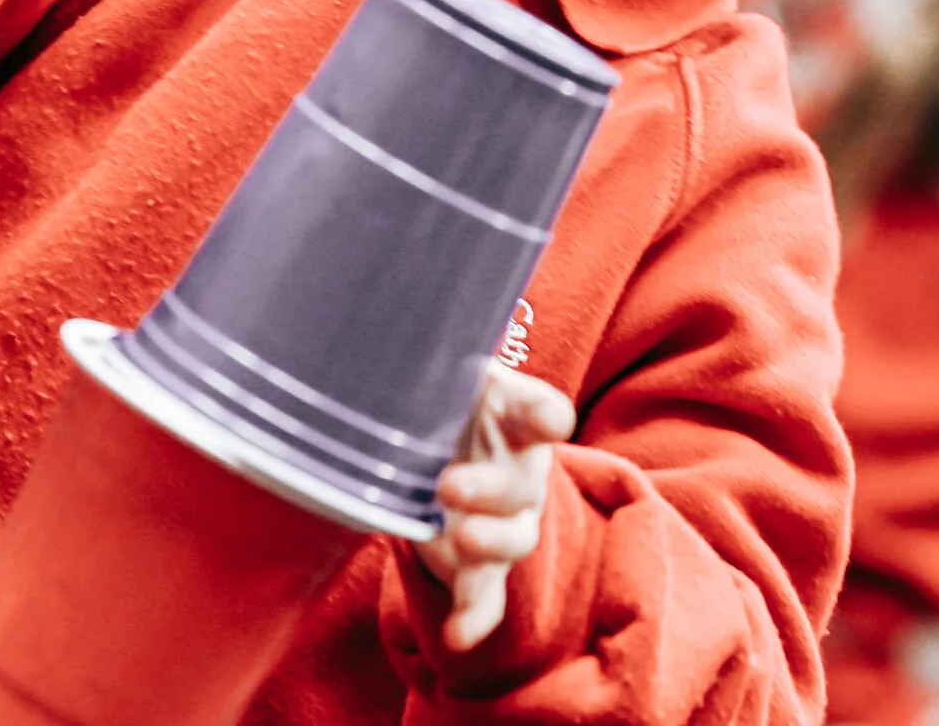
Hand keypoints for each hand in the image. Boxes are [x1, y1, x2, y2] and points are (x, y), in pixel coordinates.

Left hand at [416, 364, 575, 652]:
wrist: (439, 453)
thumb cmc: (440, 400)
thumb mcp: (434, 368)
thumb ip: (421, 346)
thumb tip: (392, 300)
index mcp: (512, 416)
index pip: (542, 411)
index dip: (544, 414)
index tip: (546, 419)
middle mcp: (519, 471)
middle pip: (522, 485)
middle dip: (490, 489)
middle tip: (447, 484)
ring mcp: (503, 523)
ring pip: (514, 540)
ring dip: (490, 542)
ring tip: (460, 538)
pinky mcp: (479, 567)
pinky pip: (488, 597)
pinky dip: (476, 618)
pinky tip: (458, 638)